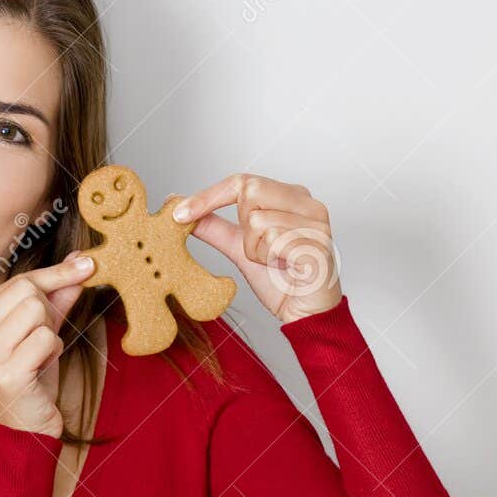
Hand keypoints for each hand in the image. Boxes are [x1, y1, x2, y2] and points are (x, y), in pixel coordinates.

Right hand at [0, 252, 95, 436]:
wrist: (22, 433)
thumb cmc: (29, 383)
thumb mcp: (39, 335)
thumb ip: (54, 301)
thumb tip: (78, 264)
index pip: (17, 282)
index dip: (54, 275)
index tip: (85, 263)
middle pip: (27, 292)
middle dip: (47, 313)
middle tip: (42, 342)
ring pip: (36, 311)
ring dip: (49, 335)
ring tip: (37, 359)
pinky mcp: (4, 373)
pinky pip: (45, 338)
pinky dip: (52, 352)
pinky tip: (39, 371)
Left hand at [173, 173, 342, 323]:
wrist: (307, 314)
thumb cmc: (282, 281)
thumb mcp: (241, 250)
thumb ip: (216, 229)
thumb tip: (183, 213)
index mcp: (291, 196)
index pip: (242, 181)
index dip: (207, 196)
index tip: (178, 213)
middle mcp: (307, 202)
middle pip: (249, 190)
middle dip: (242, 225)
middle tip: (259, 248)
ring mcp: (316, 220)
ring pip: (258, 220)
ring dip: (256, 250)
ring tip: (276, 262)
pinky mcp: (318, 240)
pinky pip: (273, 240)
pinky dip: (269, 259)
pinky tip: (286, 267)